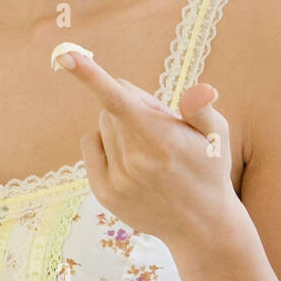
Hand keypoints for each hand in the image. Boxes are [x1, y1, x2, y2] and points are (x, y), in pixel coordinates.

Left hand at [52, 49, 238, 247]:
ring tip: (151, 148)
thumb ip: (201, 108)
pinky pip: (90, 145)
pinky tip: (130, 159)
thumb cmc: (209, 170)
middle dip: (133, 105)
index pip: (118, 100)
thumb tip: (202, 90)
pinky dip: (104, 142)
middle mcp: (135, 160)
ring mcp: (117, 179)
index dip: (90, 75)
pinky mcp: (104, 192)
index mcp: (161, 139)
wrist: (201, 226)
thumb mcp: (216, 136)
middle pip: (112, 106)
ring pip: (102, 125)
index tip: (64, 55)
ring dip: (120, 125)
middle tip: (160, 127)